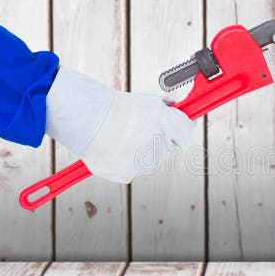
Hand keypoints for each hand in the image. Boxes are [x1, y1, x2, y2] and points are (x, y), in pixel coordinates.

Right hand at [45, 67, 193, 183]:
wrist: (88, 119)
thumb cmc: (116, 107)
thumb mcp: (147, 100)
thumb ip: (167, 108)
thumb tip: (178, 108)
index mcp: (166, 123)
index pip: (186, 130)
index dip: (182, 128)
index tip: (178, 127)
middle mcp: (159, 145)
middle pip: (170, 149)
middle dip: (161, 141)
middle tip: (143, 130)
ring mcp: (144, 163)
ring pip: (149, 161)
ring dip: (141, 153)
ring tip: (122, 137)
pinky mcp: (128, 175)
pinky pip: (131, 170)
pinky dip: (124, 162)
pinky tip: (112, 148)